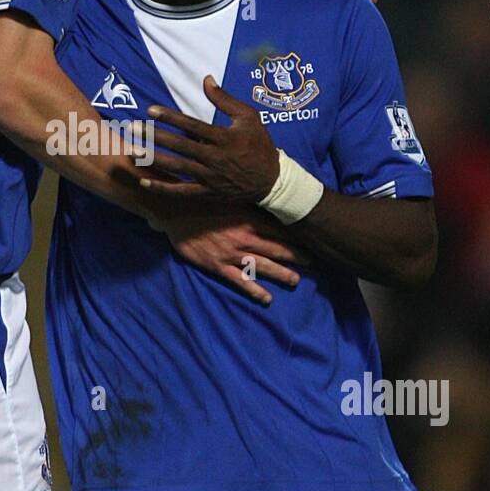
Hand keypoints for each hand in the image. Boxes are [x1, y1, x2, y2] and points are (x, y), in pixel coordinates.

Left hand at [141, 77, 279, 200]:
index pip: (192, 125)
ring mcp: (209, 177)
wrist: (271, 181)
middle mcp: (214, 158)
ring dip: (153, 159)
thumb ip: (225, 99)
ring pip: (177, 167)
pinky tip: (144, 181)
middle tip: (132, 128)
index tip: (150, 110)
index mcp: (224, 138)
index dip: (170, 117)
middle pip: (179, 146)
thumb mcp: (248, 117)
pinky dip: (163, 188)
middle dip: (154, 136)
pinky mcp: (207, 192)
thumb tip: (206, 79)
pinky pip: (182, 192)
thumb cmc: (259, 144)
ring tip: (132, 151)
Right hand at [167, 208, 310, 304]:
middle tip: (314, 262)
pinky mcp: (218, 266)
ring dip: (282, 274)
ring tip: (296, 280)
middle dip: (297, 256)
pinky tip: (267, 298)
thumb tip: (267, 192)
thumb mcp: (228, 194)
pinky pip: (240, 281)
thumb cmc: (201, 200)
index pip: (280, 228)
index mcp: (249, 218)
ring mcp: (232, 254)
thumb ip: (248, 197)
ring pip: (263, 266)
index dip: (297, 235)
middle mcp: (245, 237)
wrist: (175, 211)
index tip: (312, 238)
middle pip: (278, 248)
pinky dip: (255, 291)